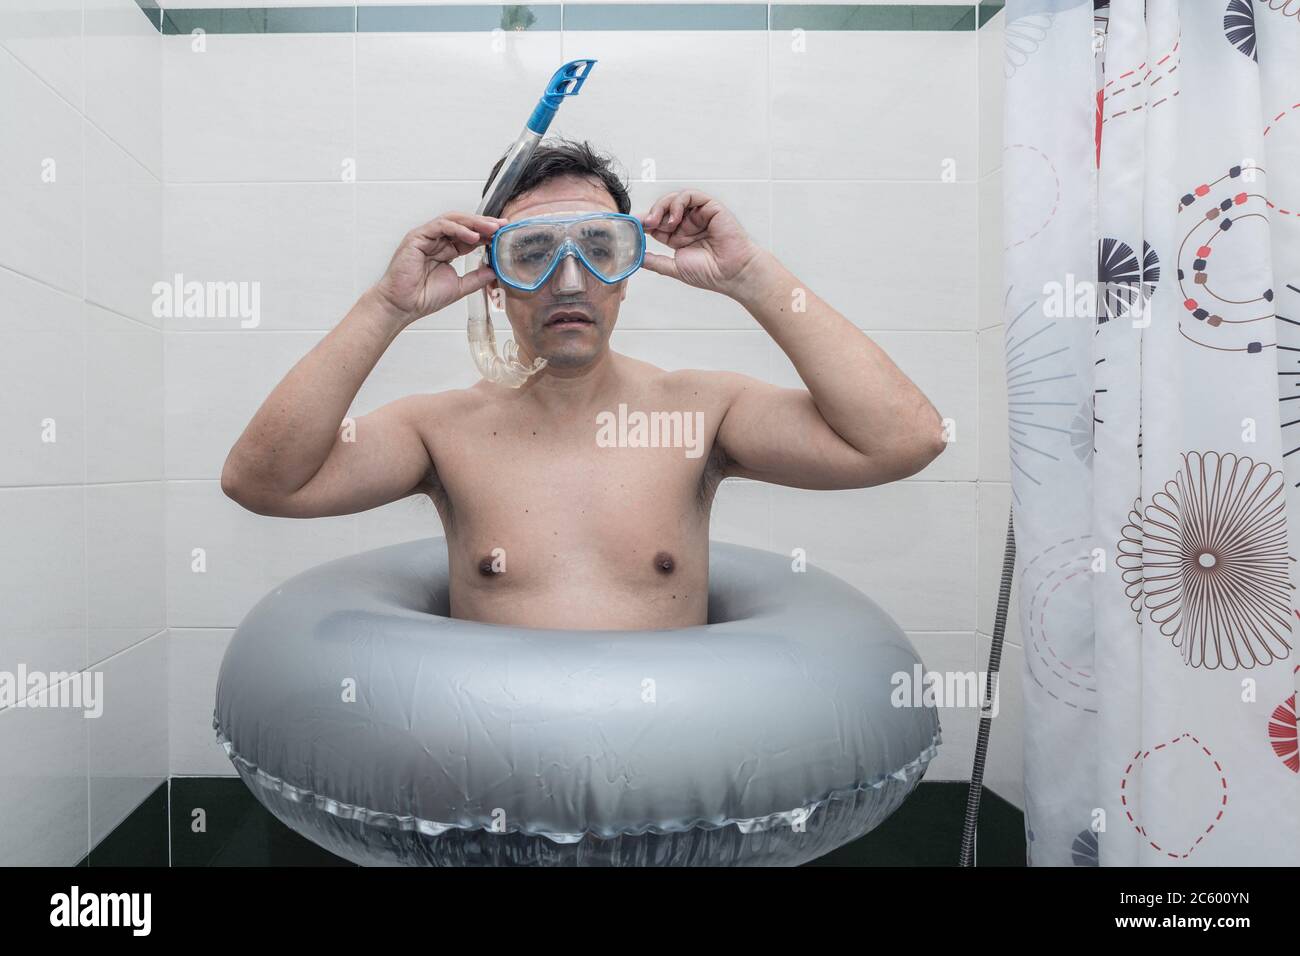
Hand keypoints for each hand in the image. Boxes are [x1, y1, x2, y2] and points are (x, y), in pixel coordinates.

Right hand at [371, 213, 504, 324]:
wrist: (403, 306)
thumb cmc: (423, 297)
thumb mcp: (459, 287)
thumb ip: (476, 278)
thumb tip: (494, 271)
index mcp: (446, 250)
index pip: (469, 236)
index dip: (486, 233)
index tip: (504, 234)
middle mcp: (437, 240)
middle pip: (463, 224)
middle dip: (483, 224)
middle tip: (502, 225)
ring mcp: (426, 237)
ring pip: (453, 220)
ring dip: (474, 223)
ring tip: (491, 228)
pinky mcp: (417, 237)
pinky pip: (440, 226)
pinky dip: (458, 228)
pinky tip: (472, 236)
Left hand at [639, 190, 767, 297]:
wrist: (732, 273)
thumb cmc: (710, 273)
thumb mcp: (674, 267)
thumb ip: (655, 261)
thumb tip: (636, 258)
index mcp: (679, 238)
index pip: (657, 224)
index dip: (645, 223)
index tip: (633, 226)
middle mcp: (688, 225)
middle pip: (663, 210)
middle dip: (651, 214)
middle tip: (645, 224)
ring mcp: (699, 215)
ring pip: (675, 199)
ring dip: (662, 207)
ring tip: (658, 222)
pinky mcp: (710, 207)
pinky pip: (691, 196)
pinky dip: (678, 203)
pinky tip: (674, 218)